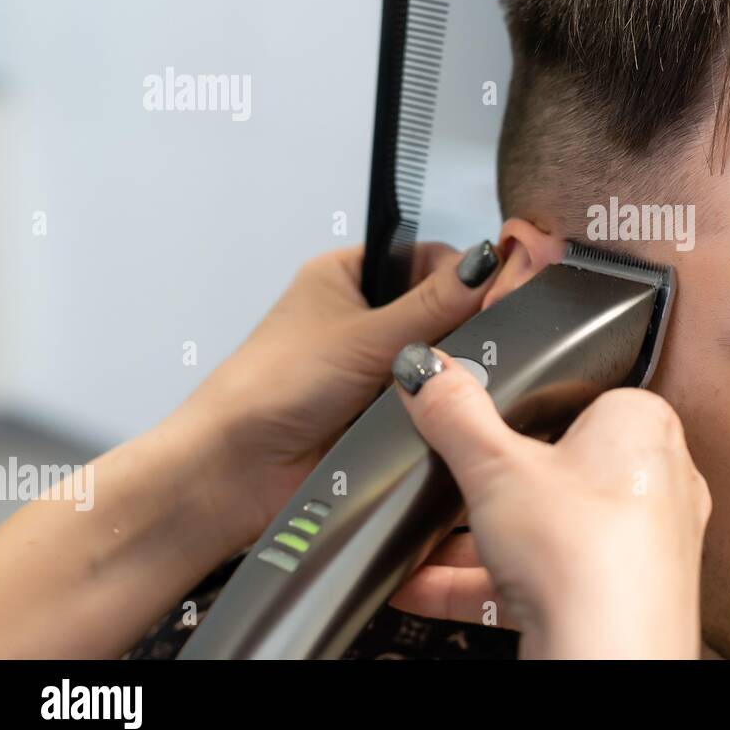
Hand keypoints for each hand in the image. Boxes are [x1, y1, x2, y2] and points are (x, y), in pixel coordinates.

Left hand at [172, 241, 500, 544]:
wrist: (235, 472)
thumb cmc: (272, 387)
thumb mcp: (365, 335)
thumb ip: (434, 304)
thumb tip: (485, 264)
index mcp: (347, 276)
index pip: (426, 257)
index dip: (461, 274)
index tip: (494, 294)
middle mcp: (359, 317)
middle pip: (438, 308)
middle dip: (459, 326)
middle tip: (482, 340)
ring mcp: (372, 367)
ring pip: (436, 357)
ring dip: (446, 371)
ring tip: (462, 380)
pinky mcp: (381, 412)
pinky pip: (429, 400)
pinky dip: (439, 406)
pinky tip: (454, 410)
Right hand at [386, 345, 711, 658]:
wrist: (608, 653)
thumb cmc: (585, 550)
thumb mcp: (494, 464)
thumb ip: (455, 412)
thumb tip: (428, 372)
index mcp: (641, 423)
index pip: (573, 398)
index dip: (518, 415)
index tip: (473, 427)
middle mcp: (657, 477)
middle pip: (553, 470)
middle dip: (489, 491)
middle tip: (448, 494)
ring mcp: (644, 541)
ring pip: (547, 529)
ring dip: (478, 543)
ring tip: (426, 554)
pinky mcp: (621, 593)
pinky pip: (547, 577)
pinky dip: (488, 583)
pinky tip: (427, 590)